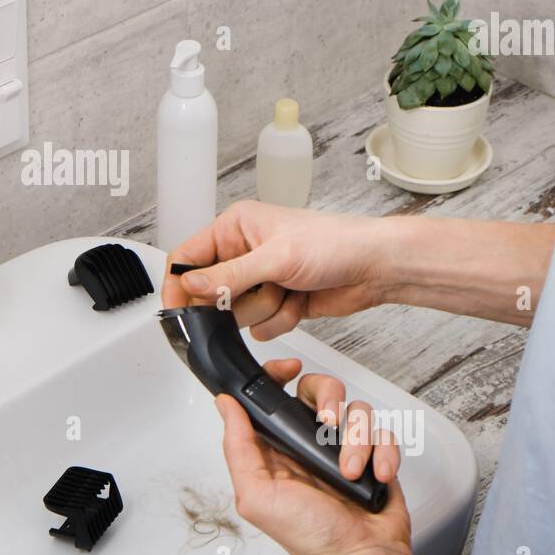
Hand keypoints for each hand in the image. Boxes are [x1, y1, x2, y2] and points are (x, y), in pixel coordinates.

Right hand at [161, 200, 393, 340]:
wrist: (376, 267)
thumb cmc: (336, 243)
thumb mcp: (277, 256)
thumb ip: (229, 274)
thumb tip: (190, 284)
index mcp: (236, 228)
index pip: (188, 257)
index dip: (179, 285)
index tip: (178, 311)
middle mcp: (244, 253)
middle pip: (211, 293)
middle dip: (236, 301)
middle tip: (259, 291)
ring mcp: (261, 280)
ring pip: (236, 314)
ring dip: (264, 310)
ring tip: (288, 290)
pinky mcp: (277, 303)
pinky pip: (260, 326)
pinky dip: (280, 320)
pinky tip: (299, 303)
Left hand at [217, 361, 412, 554]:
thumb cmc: (310, 537)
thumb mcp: (257, 495)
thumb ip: (238, 447)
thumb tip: (225, 406)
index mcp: (277, 449)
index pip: (275, 395)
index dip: (280, 374)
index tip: (290, 370)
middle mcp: (309, 444)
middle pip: (320, 390)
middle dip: (328, 400)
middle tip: (328, 424)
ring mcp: (344, 448)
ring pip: (356, 410)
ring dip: (357, 438)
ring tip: (350, 470)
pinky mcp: (375, 455)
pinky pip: (384, 431)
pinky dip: (383, 451)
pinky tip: (377, 474)